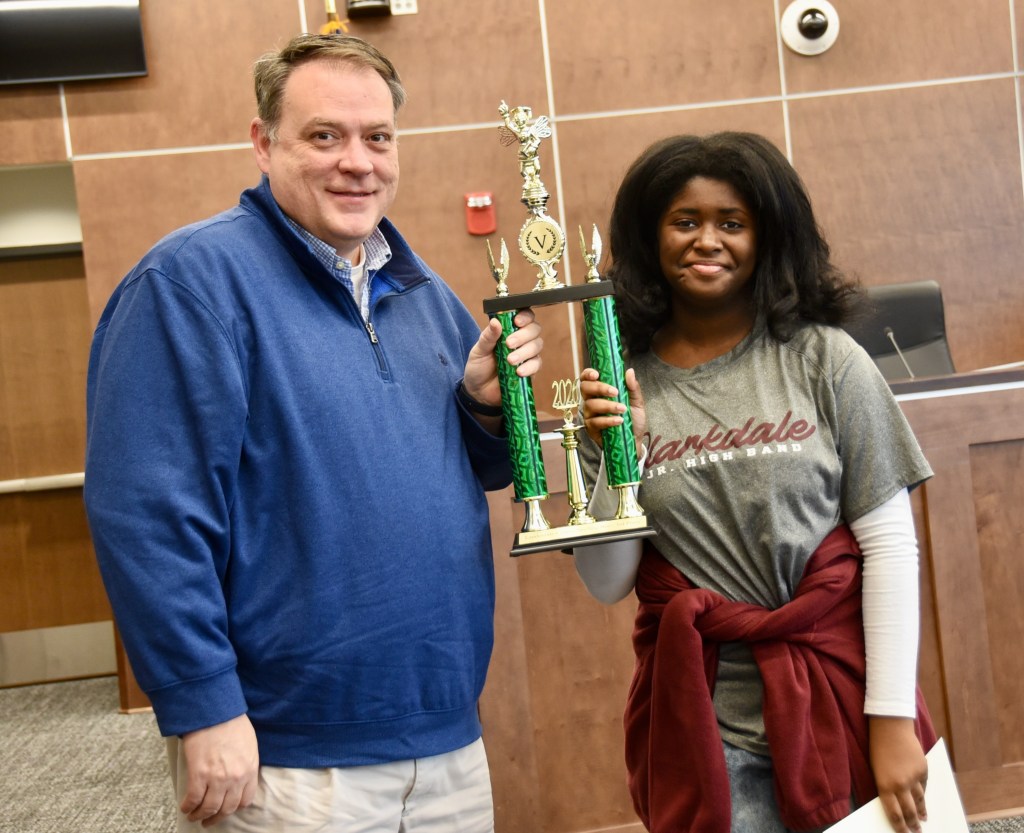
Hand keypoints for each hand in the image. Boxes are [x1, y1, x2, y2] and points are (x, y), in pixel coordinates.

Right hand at [180, 714, 258, 827]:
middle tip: (208, 821)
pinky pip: (193, 799)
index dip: (234, 808)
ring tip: (194, 817)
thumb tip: (240, 775)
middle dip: (217, 818)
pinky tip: (185, 807)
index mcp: (250, 769)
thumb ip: (247, 763)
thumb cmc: (232, 722)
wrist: (214, 711)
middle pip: (227, 808)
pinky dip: (188, 807)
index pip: (246, 800)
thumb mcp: (249, 744)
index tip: (227, 810)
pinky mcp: (199, 774)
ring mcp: (217, 778)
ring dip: (200, 816)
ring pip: (209, 808)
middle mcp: (236, 778)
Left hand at [462, 308, 542, 407]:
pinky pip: (537, 364)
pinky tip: (518, 372)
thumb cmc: (478, 368)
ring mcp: (527, 355)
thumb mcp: (478, 351)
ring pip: (537, 346)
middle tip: (509, 344)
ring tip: (510, 361)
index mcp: (508, 330)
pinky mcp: (530, 370)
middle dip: (523, 335)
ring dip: (525, 351)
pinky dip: (529, 367)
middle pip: (534, 329)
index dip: (525, 316)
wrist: (478, 392)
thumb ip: (488, 337)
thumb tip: (495, 321)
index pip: (524, 316)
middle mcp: (521, 340)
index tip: (517, 321)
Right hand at [579, 367, 645, 448]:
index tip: (597, 374)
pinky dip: (608, 420)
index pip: (587, 378)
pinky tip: (619, 421)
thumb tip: (629, 371)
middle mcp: (591, 400)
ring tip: (623, 409)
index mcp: (600, 391)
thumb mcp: (637, 402)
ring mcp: (590, 415)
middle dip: (599, 388)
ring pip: (591, 405)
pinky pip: (595, 422)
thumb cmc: (633, 418)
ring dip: (607, 406)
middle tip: (615, 392)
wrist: (634, 440)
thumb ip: (633, 387)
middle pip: (585, 388)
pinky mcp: (591, 429)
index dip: (588, 374)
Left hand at [869, 716, 927, 832]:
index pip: (893, 813)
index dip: (899, 827)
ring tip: (923, 820)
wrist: (891, 727)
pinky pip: (924, 786)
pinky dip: (923, 793)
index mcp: (884, 785)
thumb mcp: (876, 770)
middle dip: (913, 824)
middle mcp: (900, 784)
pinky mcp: (923, 769)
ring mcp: (914, 777)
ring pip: (919, 800)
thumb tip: (897, 802)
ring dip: (921, 812)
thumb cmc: (878, 748)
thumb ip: (886, 787)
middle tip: (917, 832)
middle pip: (909, 811)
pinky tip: (923, 799)